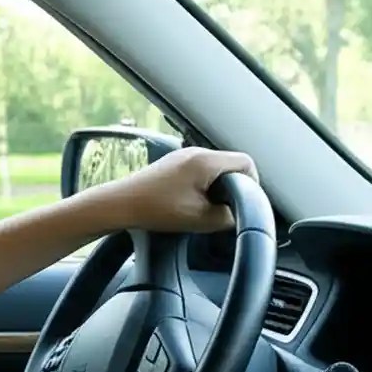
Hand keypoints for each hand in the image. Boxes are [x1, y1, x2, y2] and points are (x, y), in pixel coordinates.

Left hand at [82, 147, 258, 232]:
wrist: (120, 204)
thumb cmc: (155, 209)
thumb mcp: (200, 219)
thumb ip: (226, 217)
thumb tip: (236, 215)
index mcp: (207, 161)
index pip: (246, 163)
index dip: (252, 184)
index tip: (244, 203)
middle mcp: (196, 152)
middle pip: (231, 164)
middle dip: (233, 187)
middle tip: (225, 208)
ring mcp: (182, 156)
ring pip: (215, 168)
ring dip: (216, 187)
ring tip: (206, 207)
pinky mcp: (172, 164)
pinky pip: (198, 171)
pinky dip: (202, 185)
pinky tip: (191, 203)